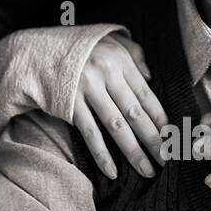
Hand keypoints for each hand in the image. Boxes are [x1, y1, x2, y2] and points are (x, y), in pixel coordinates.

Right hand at [71, 35, 166, 180]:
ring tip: (147, 171)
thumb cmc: (79, 47)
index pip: (146, 94)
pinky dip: (102, 154)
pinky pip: (90, 133)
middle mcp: (106, 73)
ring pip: (116, 126)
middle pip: (135, 113)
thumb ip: (134, 53)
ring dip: (133, 152)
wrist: (37, 50)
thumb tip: (150, 77)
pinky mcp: (70, 103)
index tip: (172, 138)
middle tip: (167, 161)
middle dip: (154, 140)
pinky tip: (112, 171)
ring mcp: (87, 89)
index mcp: (119, 59)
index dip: (160, 119)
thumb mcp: (109, 38)